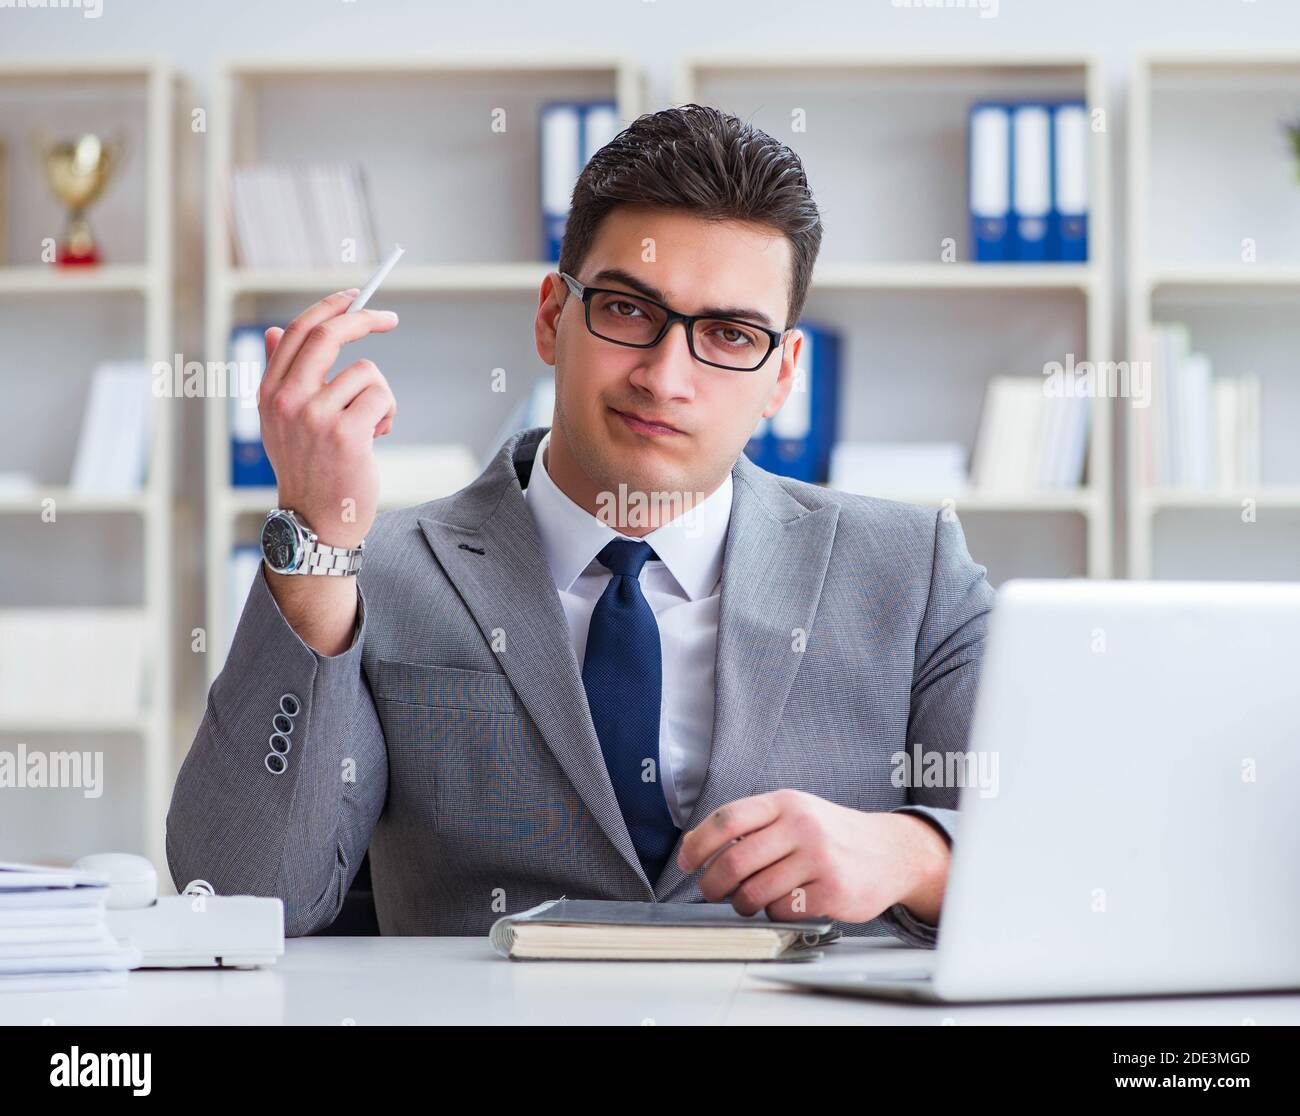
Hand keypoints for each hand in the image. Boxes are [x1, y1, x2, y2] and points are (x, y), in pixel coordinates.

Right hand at [258, 288, 399, 548]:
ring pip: (366, 372)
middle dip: (363, 318)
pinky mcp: (346, 434)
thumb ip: (282, 377)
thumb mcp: (284, 422)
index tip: (353, 298)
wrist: (316, 523)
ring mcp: (315, 417)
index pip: (298, 332)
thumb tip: (277, 332)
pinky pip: (380, 396)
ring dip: (379, 396)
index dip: (329, 308)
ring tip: (370, 425)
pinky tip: (375, 437)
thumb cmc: (309, 469)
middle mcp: (286, 401)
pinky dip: (387, 413)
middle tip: (389, 319)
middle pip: (328, 335)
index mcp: (269, 393)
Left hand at [676, 789, 949, 924]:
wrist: (891, 851)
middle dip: (712, 883)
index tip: (686, 861)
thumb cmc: (833, 834)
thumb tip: (699, 846)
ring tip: (748, 901)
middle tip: (710, 890)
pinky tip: (783, 904)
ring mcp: (818, 858)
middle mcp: (801, 825)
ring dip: (743, 903)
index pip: (727, 819)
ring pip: (755, 891)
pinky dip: (774, 912)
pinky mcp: (831, 890)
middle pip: (734, 860)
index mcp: (785, 802)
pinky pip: (782, 910)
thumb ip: (755, 824)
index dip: (698, 843)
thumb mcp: (796, 812)